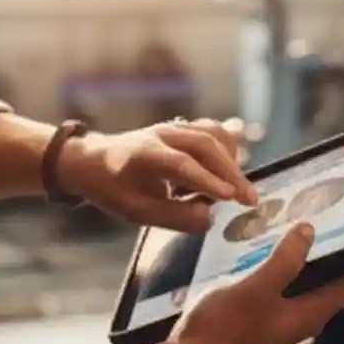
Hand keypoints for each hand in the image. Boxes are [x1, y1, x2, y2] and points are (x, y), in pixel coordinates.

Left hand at [56, 118, 259, 232]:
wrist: (93, 160)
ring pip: (214, 134)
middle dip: (231, 173)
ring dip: (231, 161)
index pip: (181, 164)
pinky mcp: (184, 127)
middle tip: (249, 200)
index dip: (207, 180)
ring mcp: (174, 127)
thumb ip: (174, 217)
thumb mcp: (137, 212)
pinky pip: (214, 131)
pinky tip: (227, 173)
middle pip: (205, 145)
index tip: (230, 198)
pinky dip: (227, 150)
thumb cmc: (114, 189)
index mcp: (144, 153)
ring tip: (235, 190)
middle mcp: (162, 134)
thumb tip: (209, 217)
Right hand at [165, 223, 343, 343]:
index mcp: (309, 315)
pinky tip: (258, 248)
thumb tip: (310, 231)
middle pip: (326, 281)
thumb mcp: (257, 288)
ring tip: (287, 223)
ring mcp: (277, 321)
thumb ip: (285, 260)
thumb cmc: (224, 329)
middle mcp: (299, 320)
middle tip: (318, 213)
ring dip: (296, 257)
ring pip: (298, 283)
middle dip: (325, 250)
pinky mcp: (256, 319)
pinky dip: (274, 267)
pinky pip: (275, 288)